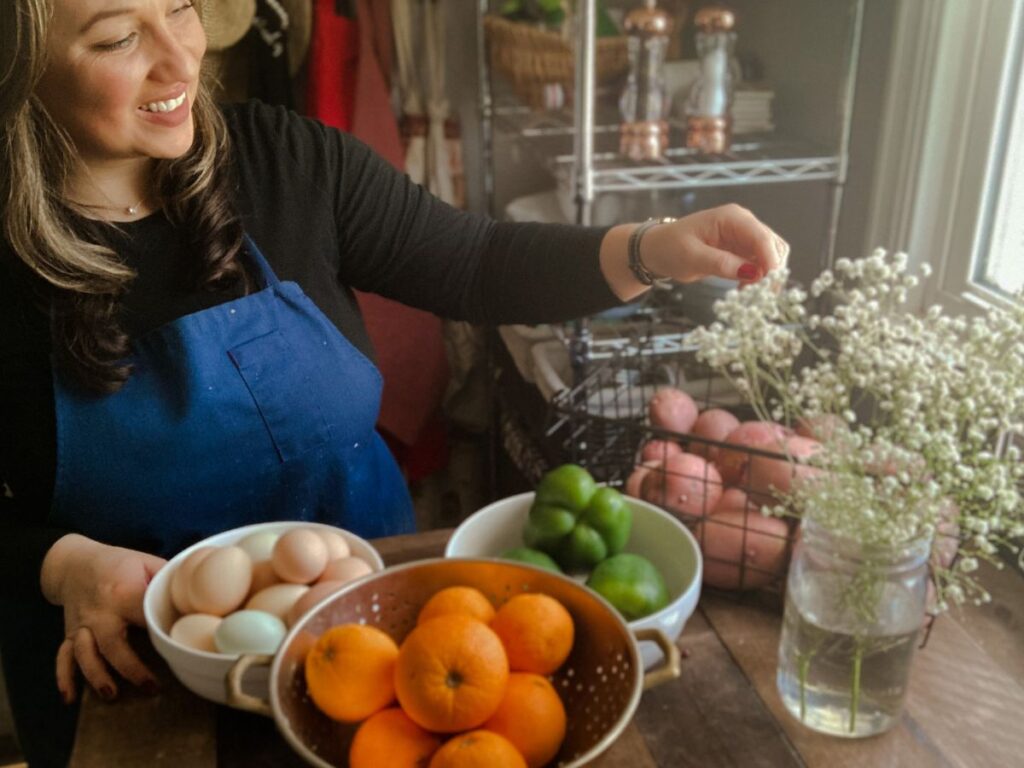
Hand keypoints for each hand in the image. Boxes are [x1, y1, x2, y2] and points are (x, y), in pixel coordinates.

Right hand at [41, 534, 165, 702]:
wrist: (76, 562)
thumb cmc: (119, 564)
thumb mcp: (146, 563)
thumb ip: (167, 580)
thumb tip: (195, 599)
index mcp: (123, 593)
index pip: (144, 618)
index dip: (160, 634)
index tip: (177, 650)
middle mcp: (100, 612)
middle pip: (112, 644)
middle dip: (130, 668)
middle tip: (151, 687)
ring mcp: (82, 624)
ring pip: (85, 654)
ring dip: (97, 676)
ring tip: (111, 695)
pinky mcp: (70, 633)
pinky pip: (62, 657)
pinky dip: (64, 678)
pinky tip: (70, 698)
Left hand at [600, 204, 789, 299]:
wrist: (657, 250)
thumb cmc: (670, 248)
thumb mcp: (691, 257)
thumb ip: (721, 263)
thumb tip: (752, 273)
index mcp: (731, 218)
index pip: (761, 237)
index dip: (771, 261)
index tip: (770, 284)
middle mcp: (743, 223)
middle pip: (772, 246)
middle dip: (772, 271)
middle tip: (761, 296)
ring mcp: (744, 237)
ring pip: (771, 256)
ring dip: (766, 276)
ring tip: (749, 294)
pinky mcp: (742, 250)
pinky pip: (760, 264)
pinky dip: (758, 278)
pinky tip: (745, 290)